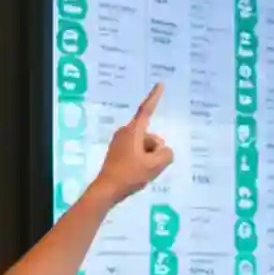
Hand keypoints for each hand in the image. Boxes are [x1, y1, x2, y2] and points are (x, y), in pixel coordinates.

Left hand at [93, 83, 174, 200]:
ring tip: (141, 172)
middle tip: (148, 167)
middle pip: (151, 136)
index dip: (155, 97)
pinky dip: (142, 160)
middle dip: (155, 149)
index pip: (147, 110)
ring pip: (145, 145)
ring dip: (149, 157)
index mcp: (133, 131)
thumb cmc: (129, 175)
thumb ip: (166, 154)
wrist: (107, 190)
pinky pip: (138, 151)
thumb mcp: (154, 165)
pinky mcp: (119, 152)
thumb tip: (164, 151)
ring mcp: (121, 142)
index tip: (160, 84)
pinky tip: (137, 173)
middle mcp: (126, 132)